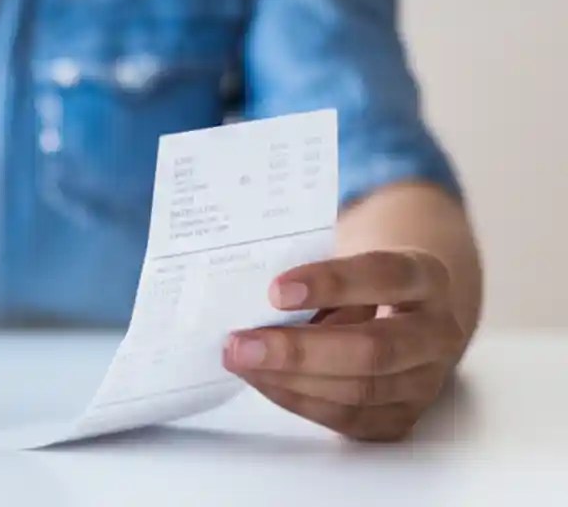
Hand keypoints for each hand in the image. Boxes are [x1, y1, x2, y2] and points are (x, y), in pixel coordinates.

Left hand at [222, 250, 466, 440]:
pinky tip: (263, 381)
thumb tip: (250, 300)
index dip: (331, 284)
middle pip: (374, 349)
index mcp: (425, 277)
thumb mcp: (349, 261)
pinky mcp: (404, 416)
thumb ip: (314, 278)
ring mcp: (426, 380)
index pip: (384, 276)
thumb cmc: (363, 282)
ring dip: (290, 379)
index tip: (275, 290)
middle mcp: (437, 332)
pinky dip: (298, 400)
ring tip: (241, 361)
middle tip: (241, 344)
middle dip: (299, 351)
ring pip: (360, 390)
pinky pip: (349, 418)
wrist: (406, 312)